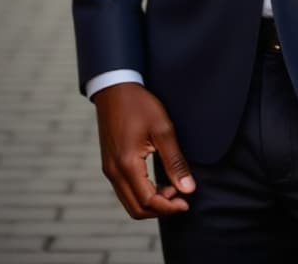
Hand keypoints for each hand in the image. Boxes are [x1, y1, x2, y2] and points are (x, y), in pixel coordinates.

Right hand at [94, 82, 196, 219]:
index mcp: (127, 164)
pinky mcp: (109, 164)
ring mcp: (109, 169)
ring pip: (129, 202)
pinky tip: (157, 182)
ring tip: (171, 188)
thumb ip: (175, 161)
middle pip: (136, 209)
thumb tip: (187, 188)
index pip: (148, 201)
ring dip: (151, 202)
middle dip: (160, 209)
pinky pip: (124, 190)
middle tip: (180, 197)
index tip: (186, 202)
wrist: (114, 87)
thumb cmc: (138, 104)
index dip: (169, 207)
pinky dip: (141, 193)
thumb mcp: (162, 129)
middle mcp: (114, 172)